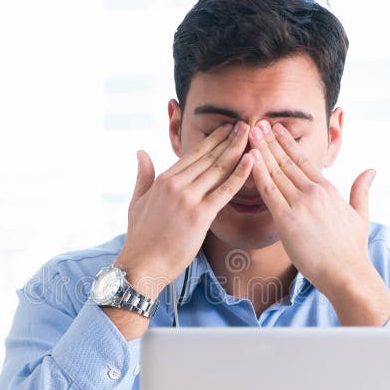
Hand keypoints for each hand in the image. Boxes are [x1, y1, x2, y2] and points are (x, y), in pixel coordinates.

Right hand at [117, 121, 252, 296]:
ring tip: (252, 134)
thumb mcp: (137, 201)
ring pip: (218, 169)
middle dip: (229, 139)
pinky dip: (240, 174)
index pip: (193, 154)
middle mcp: (176, 185)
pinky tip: (252, 161)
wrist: (142, 265)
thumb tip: (141, 152)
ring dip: (237, 150)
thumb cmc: (140, 238)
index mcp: (163, 180)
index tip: (226, 128)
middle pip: (208, 157)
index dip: (212, 140)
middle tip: (246, 124)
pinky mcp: (200, 216)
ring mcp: (188, 199)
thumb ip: (143, 175)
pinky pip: (225, 191)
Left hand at [248, 120, 389, 324]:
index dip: (287, 143)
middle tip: (256, 123)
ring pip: (276, 172)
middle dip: (270, 141)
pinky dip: (258, 173)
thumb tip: (371, 170)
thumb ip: (361, 190)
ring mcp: (300, 205)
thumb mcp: (361, 214)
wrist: (347, 273)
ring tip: (249, 133)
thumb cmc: (352, 249)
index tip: (276, 129)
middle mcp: (314, 192)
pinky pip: (268, 192)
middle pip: (286, 161)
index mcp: (328, 189)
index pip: (303, 160)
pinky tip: (250, 159)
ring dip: (261, 151)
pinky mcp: (287, 220)